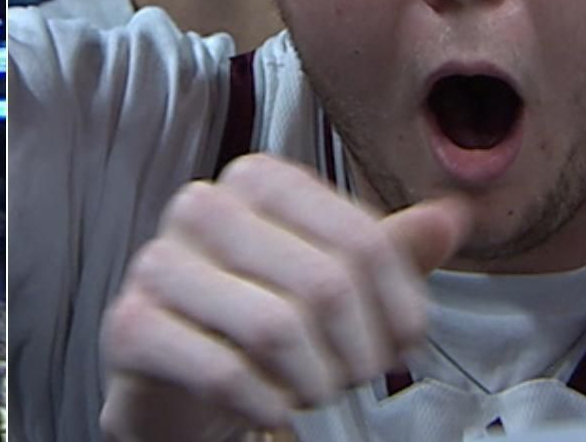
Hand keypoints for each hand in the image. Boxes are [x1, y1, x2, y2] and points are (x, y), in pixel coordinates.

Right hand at [98, 155, 470, 439]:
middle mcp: (202, 207)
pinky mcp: (131, 326)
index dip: (399, 306)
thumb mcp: (335, 280)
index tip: (401, 343)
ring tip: (311, 389)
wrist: (175, 376)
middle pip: (325, 283)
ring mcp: (158, 264)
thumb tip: (454, 216)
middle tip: (351, 376)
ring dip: (313, 381)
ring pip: (275, 327)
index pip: (361, 238)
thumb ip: (390, 250)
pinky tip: (270, 406)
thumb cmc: (261, 319)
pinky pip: (222, 371)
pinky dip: (264, 403)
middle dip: (357, 352)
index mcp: (258, 179)